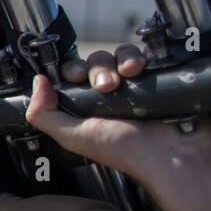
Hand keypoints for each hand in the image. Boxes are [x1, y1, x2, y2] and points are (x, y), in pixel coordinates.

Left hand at [25, 43, 210, 178]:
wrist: (172, 154)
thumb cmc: (126, 151)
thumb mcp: (74, 137)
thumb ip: (45, 115)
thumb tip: (38, 82)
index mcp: (87, 106)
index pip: (74, 74)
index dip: (72, 70)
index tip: (76, 77)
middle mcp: (110, 95)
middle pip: (96, 62)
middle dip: (98, 68)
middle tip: (107, 86)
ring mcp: (135, 86)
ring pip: (120, 55)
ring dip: (120, 60)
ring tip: (129, 76)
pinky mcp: (158, 78)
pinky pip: (146, 55)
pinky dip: (141, 57)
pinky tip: (142, 69)